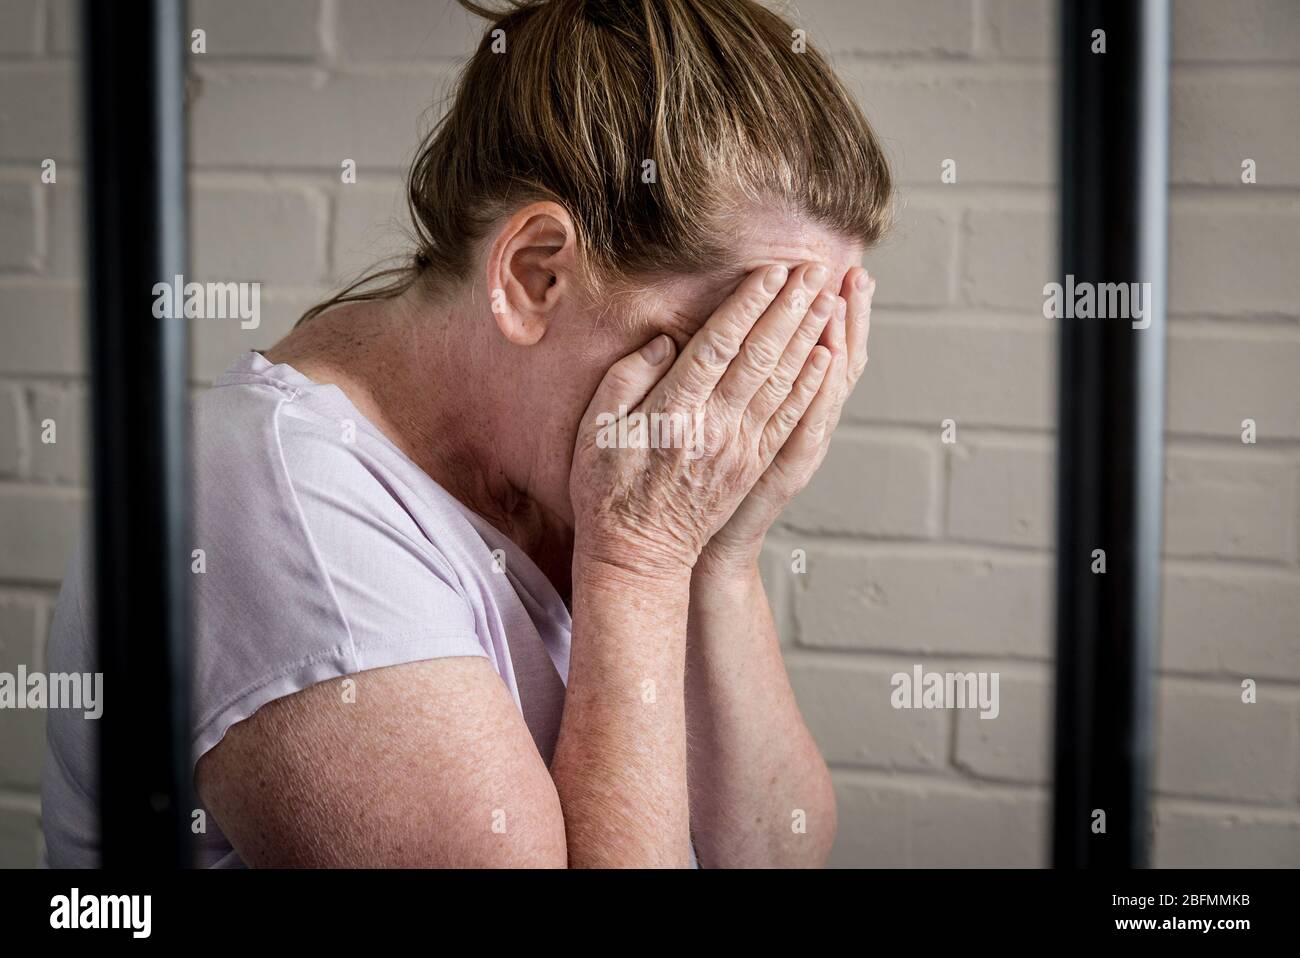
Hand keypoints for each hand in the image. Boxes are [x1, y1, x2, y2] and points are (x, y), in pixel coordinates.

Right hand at [570, 263, 839, 579]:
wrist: (638, 555)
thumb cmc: (607, 489)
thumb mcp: (595, 429)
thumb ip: (628, 378)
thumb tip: (668, 341)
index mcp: (672, 411)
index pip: (719, 345)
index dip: (749, 304)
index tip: (772, 270)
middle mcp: (713, 427)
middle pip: (761, 355)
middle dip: (790, 307)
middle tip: (814, 268)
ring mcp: (740, 449)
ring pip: (783, 382)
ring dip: (809, 336)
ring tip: (828, 298)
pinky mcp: (754, 466)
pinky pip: (791, 417)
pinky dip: (812, 385)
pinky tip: (826, 357)